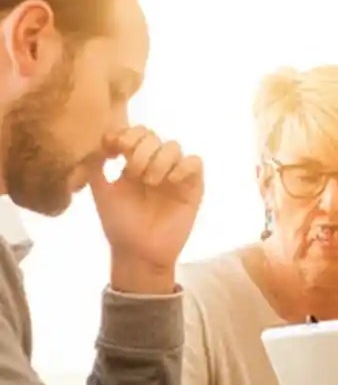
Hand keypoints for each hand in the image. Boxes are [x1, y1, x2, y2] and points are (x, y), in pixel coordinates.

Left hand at [92, 126, 203, 293]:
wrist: (138, 251)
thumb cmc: (119, 224)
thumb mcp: (100, 192)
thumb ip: (95, 166)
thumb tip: (101, 142)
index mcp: (133, 162)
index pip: (134, 133)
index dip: (125, 134)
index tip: (115, 150)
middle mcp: (155, 164)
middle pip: (153, 136)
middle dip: (140, 150)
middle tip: (133, 173)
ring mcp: (175, 174)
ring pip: (174, 146)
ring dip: (159, 160)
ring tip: (150, 182)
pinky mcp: (193, 186)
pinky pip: (195, 162)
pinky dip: (182, 167)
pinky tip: (170, 182)